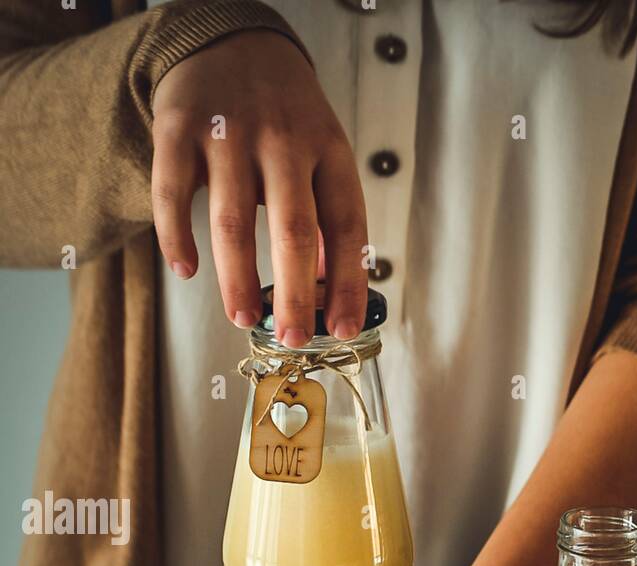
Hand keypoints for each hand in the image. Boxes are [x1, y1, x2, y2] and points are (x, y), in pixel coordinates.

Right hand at [151, 30, 366, 344]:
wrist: (228, 39)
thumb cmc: (283, 117)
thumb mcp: (321, 153)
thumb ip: (326, 216)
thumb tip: (331, 290)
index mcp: (328, 149)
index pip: (347, 227)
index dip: (348, 283)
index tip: (343, 328)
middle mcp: (283, 139)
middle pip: (293, 231)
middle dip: (295, 296)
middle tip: (292, 339)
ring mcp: (229, 132)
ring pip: (234, 222)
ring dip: (238, 280)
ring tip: (243, 318)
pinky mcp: (178, 127)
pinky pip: (173, 193)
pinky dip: (177, 237)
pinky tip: (186, 270)